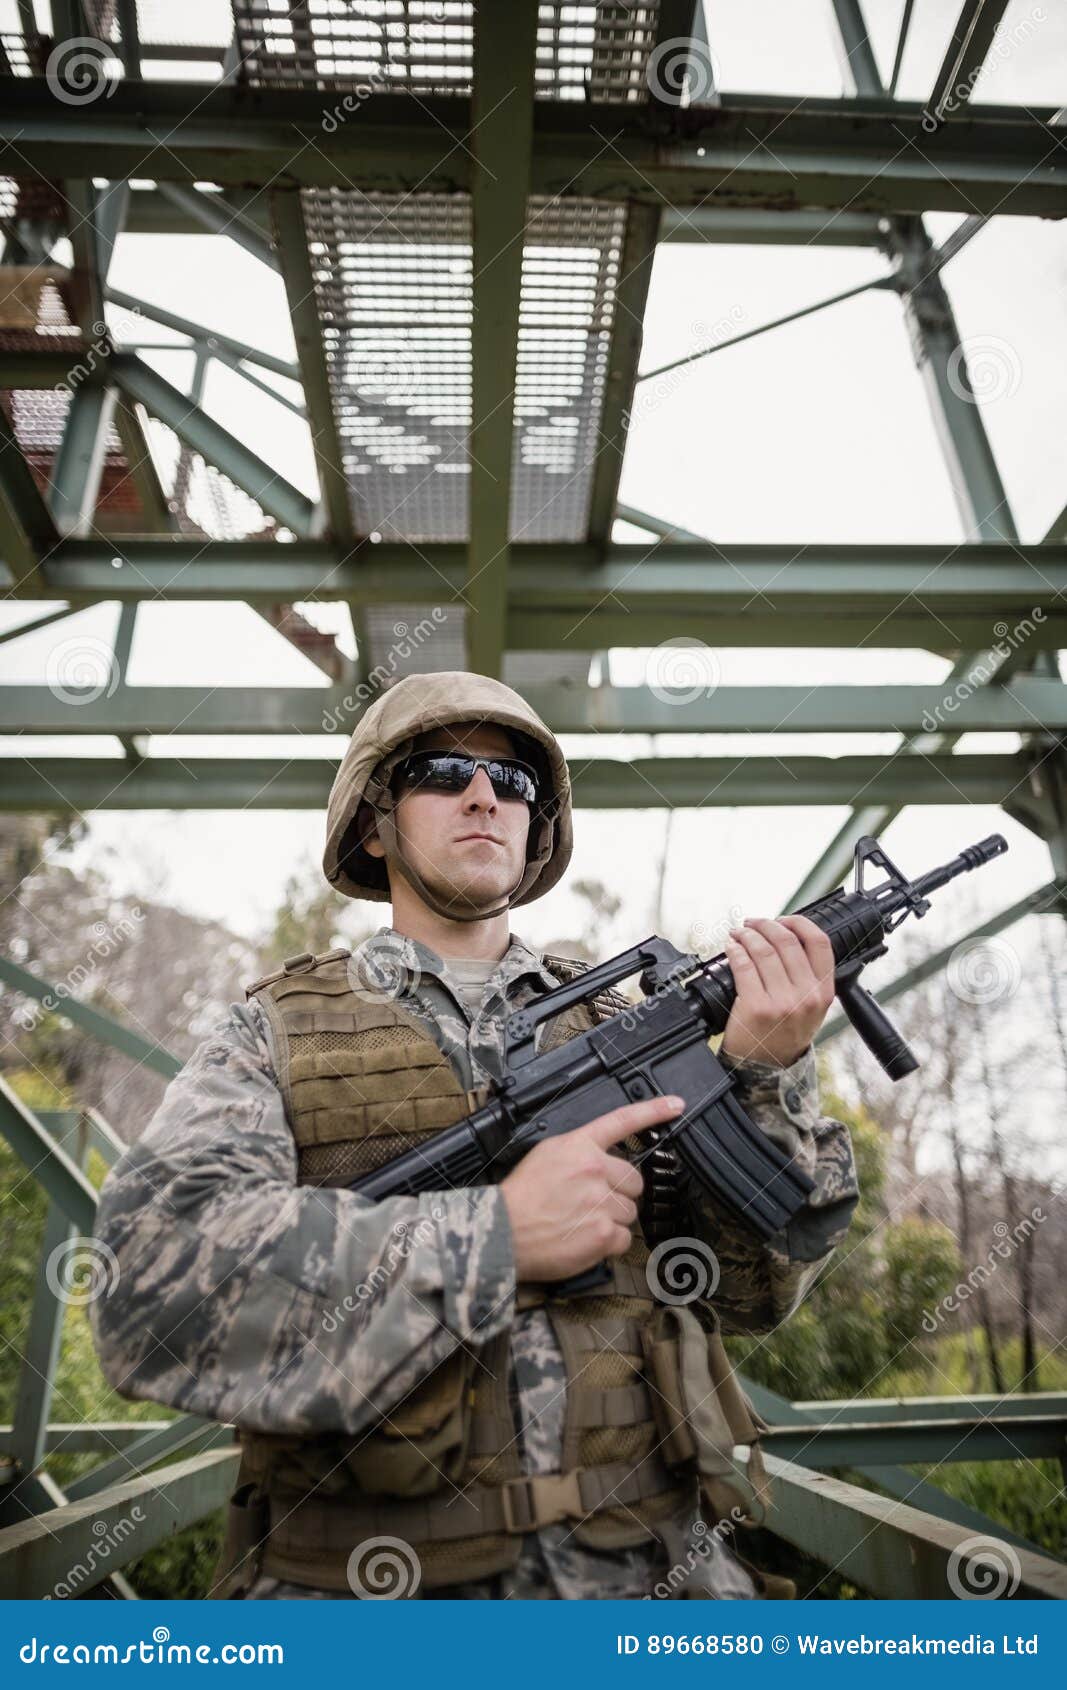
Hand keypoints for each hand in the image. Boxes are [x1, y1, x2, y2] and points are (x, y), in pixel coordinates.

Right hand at [499, 1095, 681, 1282]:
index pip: (623, 1121)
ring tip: (581, 1222)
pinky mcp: (602, 1233)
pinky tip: (585, 1240)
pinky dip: (608, 1244)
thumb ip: (579, 1151)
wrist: (501, 1231)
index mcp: (579, 1146)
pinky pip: (624, 1239)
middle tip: (591, 1202)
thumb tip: (601, 1159)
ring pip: (629, 1211)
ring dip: (612, 1219)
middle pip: (633, 1180)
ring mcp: (600, 1202)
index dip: (654, 1110)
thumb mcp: (546, 1154)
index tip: (677, 1105)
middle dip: (619, 1193)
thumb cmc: (520, 1197)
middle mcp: (594, 1170)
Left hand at [720, 914, 834, 1068]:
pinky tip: (731, 947)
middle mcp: (807, 996)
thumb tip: (785, 937)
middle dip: (766, 924)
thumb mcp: (811, 1009)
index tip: (784, 919)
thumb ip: (808, 977)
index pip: (819, 943)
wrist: (767, 1069)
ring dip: (747, 935)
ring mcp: (782, 1002)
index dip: (799, 923)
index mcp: (824, 992)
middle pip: (787, 942)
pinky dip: (735, 950)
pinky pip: (744, 966)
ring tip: (739, 933)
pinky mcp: (756, 1007)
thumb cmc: (785, 1035)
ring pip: (764, 951)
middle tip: (753, 923)